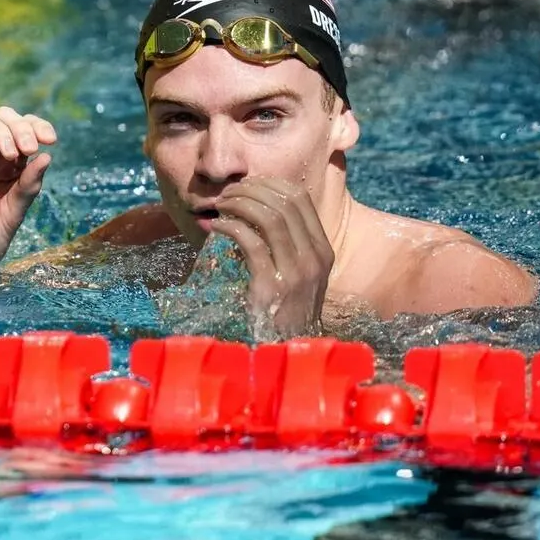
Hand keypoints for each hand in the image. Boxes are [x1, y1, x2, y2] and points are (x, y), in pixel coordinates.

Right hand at [0, 107, 56, 271]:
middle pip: (4, 119)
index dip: (37, 126)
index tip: (50, 139)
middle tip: (27, 148)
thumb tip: (48, 155)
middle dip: (19, 126)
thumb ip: (28, 186)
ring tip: (8, 155)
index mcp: (11, 168)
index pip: (25, 132)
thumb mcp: (13, 214)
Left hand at [211, 177, 333, 339]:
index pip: (300, 199)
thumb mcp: (297, 278)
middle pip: (284, 203)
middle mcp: (315, 260)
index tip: (248, 184)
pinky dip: (231, 227)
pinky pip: (251, 241)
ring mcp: (296, 274)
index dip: (271, 184)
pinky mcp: (271, 287)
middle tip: (228, 193)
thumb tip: (253, 209)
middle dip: (251, 190)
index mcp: (323, 252)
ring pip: (269, 217)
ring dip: (240, 203)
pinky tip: (217, 226)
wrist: (285, 355)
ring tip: (220, 205)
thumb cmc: (284, 314)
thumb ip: (286, 247)